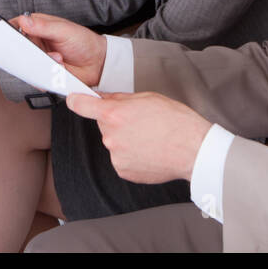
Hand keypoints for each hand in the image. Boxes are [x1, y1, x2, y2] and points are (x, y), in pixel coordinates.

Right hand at [14, 12, 106, 89]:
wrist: (98, 63)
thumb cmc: (84, 41)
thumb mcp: (64, 30)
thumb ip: (43, 26)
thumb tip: (24, 21)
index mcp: (37, 27)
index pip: (16, 27)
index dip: (10, 32)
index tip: (11, 37)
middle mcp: (35, 42)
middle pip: (17, 49)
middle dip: (27, 52)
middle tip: (40, 52)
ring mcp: (38, 58)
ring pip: (26, 64)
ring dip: (41, 63)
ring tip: (59, 59)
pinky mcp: (44, 73)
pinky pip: (36, 78)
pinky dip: (46, 75)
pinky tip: (60, 68)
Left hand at [65, 92, 211, 183]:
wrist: (193, 150)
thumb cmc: (176, 121)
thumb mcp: (147, 97)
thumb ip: (120, 98)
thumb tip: (104, 98)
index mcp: (114, 114)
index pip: (80, 105)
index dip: (76, 100)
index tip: (74, 99)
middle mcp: (111, 136)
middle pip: (104, 124)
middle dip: (116, 121)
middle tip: (139, 121)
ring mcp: (116, 156)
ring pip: (114, 142)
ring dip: (126, 139)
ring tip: (149, 137)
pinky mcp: (124, 171)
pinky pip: (122, 158)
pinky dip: (132, 155)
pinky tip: (149, 150)